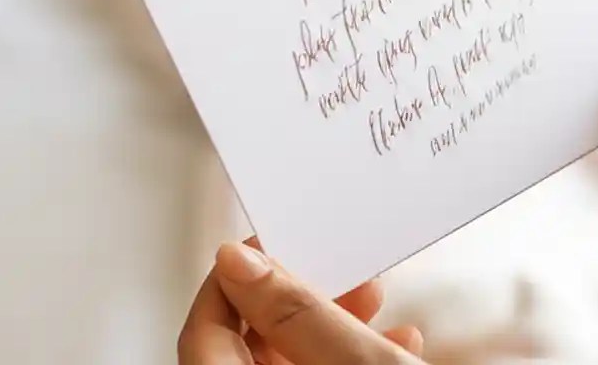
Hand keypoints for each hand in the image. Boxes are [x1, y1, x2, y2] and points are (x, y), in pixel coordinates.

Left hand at [179, 240, 425, 363]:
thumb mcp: (360, 363)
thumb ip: (299, 313)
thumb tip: (240, 261)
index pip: (203, 328)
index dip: (236, 277)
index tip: (272, 244)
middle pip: (246, 342)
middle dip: (297, 298)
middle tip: (334, 270)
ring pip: (285, 359)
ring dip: (330, 323)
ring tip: (373, 299)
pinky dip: (344, 353)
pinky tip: (394, 340)